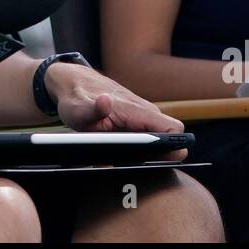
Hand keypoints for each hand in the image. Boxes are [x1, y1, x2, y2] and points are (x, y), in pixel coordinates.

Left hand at [46, 63, 187, 160]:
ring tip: (131, 161)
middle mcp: (144, 111)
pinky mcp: (136, 120)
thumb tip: (105, 102)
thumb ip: (93, 110)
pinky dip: (144, 147)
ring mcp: (142, 115)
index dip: (174, 147)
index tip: (161, 161)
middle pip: (170, 136)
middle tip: (140, 165)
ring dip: (152, 152)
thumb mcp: (79, 110)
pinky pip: (150, 135)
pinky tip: (127, 154)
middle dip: (161, 154)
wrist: (74, 84)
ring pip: (160, 136)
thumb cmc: (77, 98)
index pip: (173, 129)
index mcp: (136, 110)